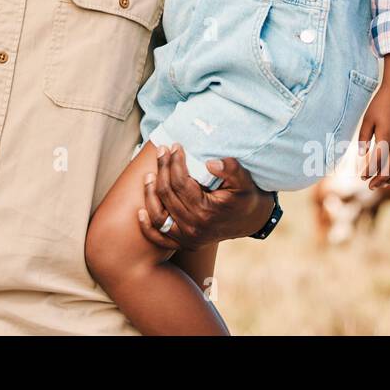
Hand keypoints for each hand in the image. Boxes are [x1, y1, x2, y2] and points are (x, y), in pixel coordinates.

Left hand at [135, 144, 272, 250]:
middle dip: (162, 169)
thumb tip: (210, 163)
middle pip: (167, 195)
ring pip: (158, 216)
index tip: (175, 146)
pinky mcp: (183, 243)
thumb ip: (231, 169)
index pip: (180, 183)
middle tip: (162, 151)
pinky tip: (140, 211)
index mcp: (206, 211)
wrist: (250, 220)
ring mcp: (187, 238)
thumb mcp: (244, 180)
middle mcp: (194, 227)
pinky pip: (159, 238)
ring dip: (149, 194)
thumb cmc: (244, 196)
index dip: (175, 162)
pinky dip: (147, 227)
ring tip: (149, 174)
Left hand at [356, 89, 389, 189]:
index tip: (362, 177)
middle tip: (370, 186)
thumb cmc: (380, 104)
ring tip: (384, 183)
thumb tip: (362, 155)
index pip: (377, 162)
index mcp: (386, 137)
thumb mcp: (367, 119)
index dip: (369, 172)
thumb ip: (364, 137)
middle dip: (380, 180)